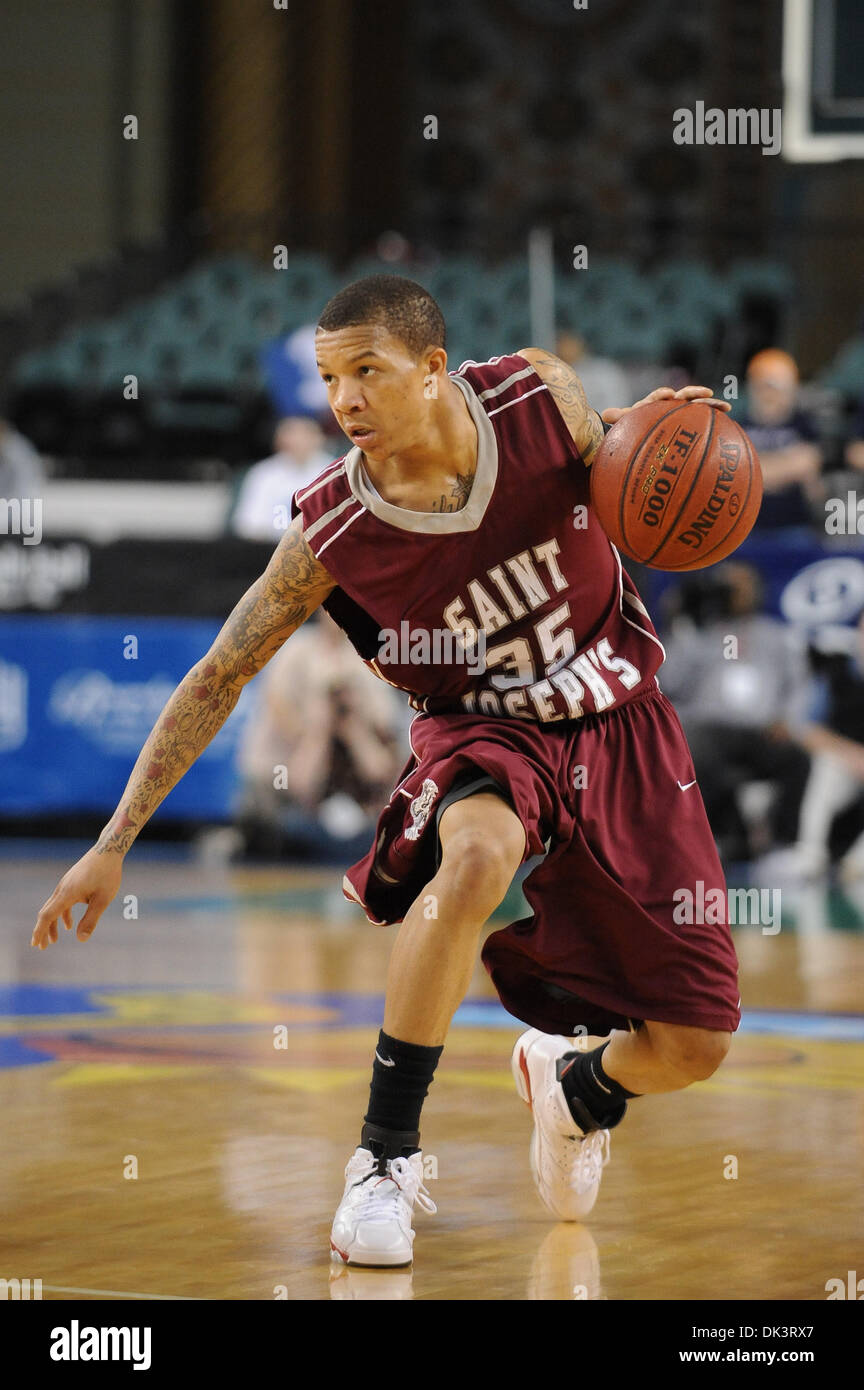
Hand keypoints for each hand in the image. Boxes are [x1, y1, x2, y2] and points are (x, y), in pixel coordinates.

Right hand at [31, 846, 123, 949]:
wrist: (108, 850)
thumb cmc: (107, 874)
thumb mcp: (103, 900)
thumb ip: (91, 920)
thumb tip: (81, 940)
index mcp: (67, 893)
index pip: (47, 916)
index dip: (40, 931)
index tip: (35, 944)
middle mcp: (62, 889)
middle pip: (47, 912)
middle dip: (43, 930)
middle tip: (41, 947)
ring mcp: (66, 884)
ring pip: (54, 907)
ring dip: (53, 923)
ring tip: (54, 940)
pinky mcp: (71, 882)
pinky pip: (62, 901)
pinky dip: (62, 914)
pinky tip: (68, 924)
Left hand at [602, 385, 731, 425]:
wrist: (648, 431)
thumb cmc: (638, 427)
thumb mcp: (628, 424)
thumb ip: (620, 418)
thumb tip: (604, 414)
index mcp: (656, 403)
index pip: (659, 396)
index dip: (662, 395)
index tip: (668, 396)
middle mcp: (672, 404)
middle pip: (684, 396)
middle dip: (694, 393)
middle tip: (705, 393)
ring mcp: (685, 411)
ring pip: (699, 405)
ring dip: (711, 404)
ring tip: (725, 406)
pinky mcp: (694, 420)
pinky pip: (707, 419)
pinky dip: (718, 418)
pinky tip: (730, 422)